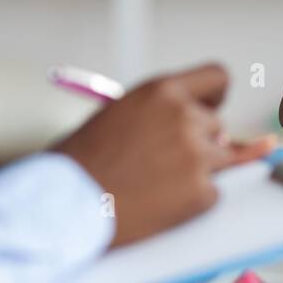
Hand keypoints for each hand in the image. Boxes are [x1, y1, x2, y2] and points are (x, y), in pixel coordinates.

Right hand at [59, 63, 275, 248]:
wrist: (61, 205)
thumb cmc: (79, 163)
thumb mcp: (121, 116)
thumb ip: (162, 115)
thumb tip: (211, 131)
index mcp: (162, 91)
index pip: (217, 77)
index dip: (214, 97)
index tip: (209, 110)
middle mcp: (184, 117)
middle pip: (217, 127)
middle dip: (199, 144)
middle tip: (162, 164)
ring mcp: (196, 155)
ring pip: (221, 160)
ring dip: (198, 172)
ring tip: (155, 185)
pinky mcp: (200, 192)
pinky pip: (213, 194)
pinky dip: (193, 202)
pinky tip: (158, 205)